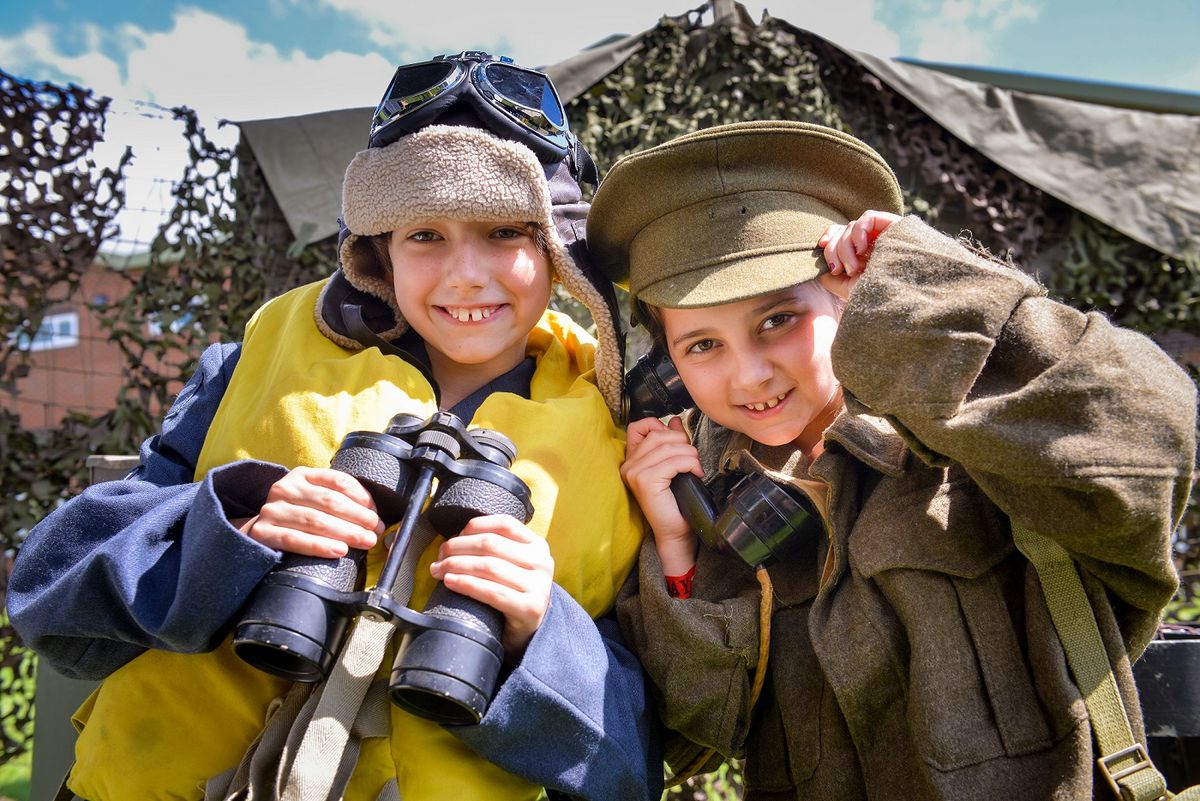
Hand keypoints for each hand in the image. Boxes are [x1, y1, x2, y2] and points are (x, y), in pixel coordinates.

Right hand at [237, 466, 382, 557]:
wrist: (259, 532)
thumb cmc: (297, 515)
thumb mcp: (314, 498)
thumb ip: (337, 498)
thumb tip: (373, 513)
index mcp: (302, 475)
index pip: (338, 481)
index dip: (361, 496)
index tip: (376, 511)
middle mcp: (285, 488)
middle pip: (330, 502)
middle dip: (359, 517)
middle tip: (376, 530)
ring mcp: (272, 509)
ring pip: (315, 520)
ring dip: (345, 532)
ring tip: (365, 541)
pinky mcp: (262, 532)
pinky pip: (295, 540)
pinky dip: (319, 546)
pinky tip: (339, 551)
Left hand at [429, 514, 554, 659]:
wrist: (529, 630)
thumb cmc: (512, 591)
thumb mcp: (512, 563)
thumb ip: (496, 546)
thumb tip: (456, 537)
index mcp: (537, 545)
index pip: (504, 524)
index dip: (475, 527)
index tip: (454, 536)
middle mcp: (542, 562)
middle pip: (491, 544)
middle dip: (458, 547)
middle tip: (439, 556)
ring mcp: (539, 586)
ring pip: (488, 567)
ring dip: (456, 565)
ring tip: (438, 570)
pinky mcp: (530, 608)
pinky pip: (491, 592)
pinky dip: (466, 584)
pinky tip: (449, 582)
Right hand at [621, 416, 700, 574]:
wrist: (675, 531)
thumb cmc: (675, 502)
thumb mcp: (674, 465)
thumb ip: (672, 443)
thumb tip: (676, 421)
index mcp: (631, 460)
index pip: (639, 426)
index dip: (660, 427)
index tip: (677, 441)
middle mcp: (628, 466)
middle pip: (659, 434)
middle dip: (683, 443)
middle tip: (692, 460)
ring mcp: (634, 473)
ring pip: (668, 447)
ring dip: (690, 455)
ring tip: (695, 469)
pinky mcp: (645, 481)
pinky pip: (673, 461)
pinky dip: (690, 464)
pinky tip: (694, 474)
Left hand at [818, 210, 900, 299]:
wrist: (901, 297)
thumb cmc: (876, 296)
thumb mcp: (845, 288)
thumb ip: (829, 275)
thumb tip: (822, 262)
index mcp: (862, 255)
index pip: (841, 234)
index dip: (830, 236)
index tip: (821, 245)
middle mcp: (871, 243)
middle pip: (843, 232)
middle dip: (834, 250)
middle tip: (840, 269)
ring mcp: (882, 234)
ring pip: (852, 226)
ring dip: (845, 248)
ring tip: (854, 269)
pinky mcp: (893, 226)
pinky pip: (868, 217)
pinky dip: (858, 232)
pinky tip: (862, 250)